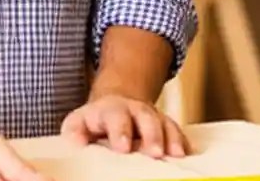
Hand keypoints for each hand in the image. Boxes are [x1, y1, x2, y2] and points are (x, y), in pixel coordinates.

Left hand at [61, 92, 188, 158]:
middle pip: (145, 118)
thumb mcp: (78, 123)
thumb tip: (75, 143)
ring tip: (176, 155)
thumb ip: (74, 131)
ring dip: (170, 138)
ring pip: (164, 123)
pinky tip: (185, 153)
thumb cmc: (93, 122)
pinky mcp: (163, 124)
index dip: (120, 131)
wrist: (114, 105)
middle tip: (155, 153)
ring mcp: (151, 116)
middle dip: (151, 135)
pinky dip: (181, 141)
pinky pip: (175, 130)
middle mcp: (134, 110)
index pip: (115, 117)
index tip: (123, 147)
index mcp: (110, 110)